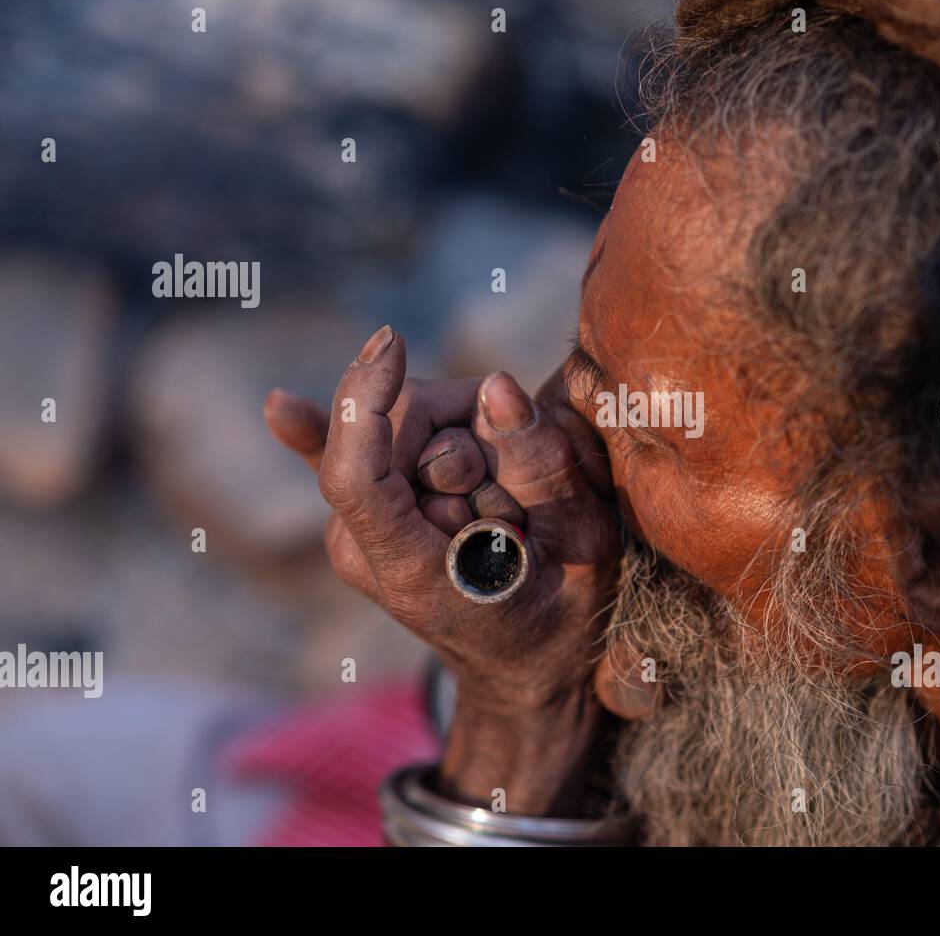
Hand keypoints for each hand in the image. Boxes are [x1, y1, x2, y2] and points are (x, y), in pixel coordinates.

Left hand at [264, 325, 622, 812]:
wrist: (525, 670)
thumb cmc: (563, 615)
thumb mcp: (583, 546)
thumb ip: (543, 469)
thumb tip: (495, 383)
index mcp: (410, 568)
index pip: (357, 475)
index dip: (367, 402)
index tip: (392, 343)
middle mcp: (365, 547)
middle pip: (402, 428)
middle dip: (472, 433)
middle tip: (522, 508)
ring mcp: (365, 532)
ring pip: (408, 427)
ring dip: (470, 445)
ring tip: (506, 516)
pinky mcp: (374, 514)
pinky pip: (351, 457)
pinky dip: (316, 430)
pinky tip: (281, 410)